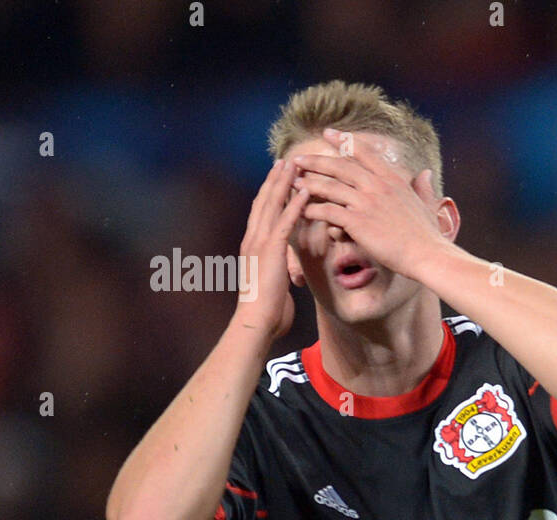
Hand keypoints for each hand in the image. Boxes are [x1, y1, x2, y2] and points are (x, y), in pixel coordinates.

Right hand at [233, 159, 310, 339]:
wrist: (256, 320)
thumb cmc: (266, 309)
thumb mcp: (271, 283)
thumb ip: (276, 270)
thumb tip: (284, 270)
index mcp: (252, 245)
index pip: (260, 213)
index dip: (268, 193)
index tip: (276, 178)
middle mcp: (253, 239)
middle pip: (264, 202)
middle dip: (274, 180)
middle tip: (284, 161)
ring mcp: (261, 242)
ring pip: (272, 205)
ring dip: (284, 184)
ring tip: (294, 165)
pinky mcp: (272, 250)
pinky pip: (286, 221)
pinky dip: (295, 204)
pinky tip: (304, 190)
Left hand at [291, 129, 447, 277]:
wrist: (427, 255)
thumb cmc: (428, 235)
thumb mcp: (427, 204)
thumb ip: (423, 187)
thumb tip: (426, 173)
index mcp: (393, 179)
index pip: (364, 152)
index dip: (344, 141)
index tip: (329, 133)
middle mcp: (377, 186)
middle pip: (340, 166)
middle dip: (316, 162)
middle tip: (298, 160)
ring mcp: (366, 203)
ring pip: (330, 187)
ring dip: (309, 185)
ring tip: (294, 184)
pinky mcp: (358, 222)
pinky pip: (329, 212)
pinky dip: (314, 211)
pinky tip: (304, 211)